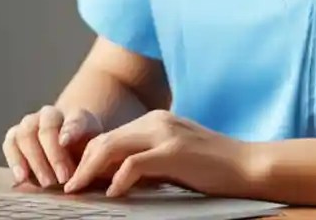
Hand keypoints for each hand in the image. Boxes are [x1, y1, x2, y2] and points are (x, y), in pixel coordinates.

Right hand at [3, 105, 102, 187]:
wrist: (68, 149)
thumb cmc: (83, 151)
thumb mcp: (96, 149)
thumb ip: (91, 148)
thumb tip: (68, 148)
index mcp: (74, 115)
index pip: (74, 120)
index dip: (70, 130)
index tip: (66, 142)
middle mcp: (48, 115)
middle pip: (46, 129)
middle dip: (54, 155)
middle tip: (63, 178)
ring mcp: (29, 124)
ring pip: (25, 135)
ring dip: (34, 160)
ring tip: (45, 183)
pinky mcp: (14, 137)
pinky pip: (9, 144)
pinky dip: (14, 160)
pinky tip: (21, 178)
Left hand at [63, 109, 257, 197]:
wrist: (247, 166)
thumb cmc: (213, 168)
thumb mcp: (174, 160)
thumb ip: (147, 163)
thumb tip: (114, 180)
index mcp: (155, 121)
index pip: (110, 137)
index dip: (87, 158)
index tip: (75, 179)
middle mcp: (156, 121)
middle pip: (104, 140)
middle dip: (81, 164)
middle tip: (68, 187)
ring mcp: (164, 133)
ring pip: (112, 147)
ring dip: (90, 171)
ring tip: (77, 190)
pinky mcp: (173, 151)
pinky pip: (134, 164)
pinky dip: (118, 179)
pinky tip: (113, 193)